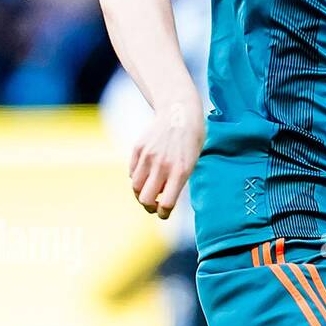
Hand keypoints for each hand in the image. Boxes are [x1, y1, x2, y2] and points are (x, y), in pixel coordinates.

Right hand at [129, 98, 204, 218]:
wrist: (179, 111)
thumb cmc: (192, 138)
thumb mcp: (193, 160)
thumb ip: (179, 179)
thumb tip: (164, 199)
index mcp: (181, 171)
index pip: (166, 203)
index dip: (164, 213)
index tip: (164, 214)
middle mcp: (162, 165)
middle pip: (145, 199)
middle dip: (149, 207)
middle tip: (154, 206)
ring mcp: (148, 157)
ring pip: (135, 188)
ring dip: (141, 194)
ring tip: (149, 192)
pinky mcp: (138, 149)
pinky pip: (132, 172)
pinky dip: (137, 178)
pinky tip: (146, 174)